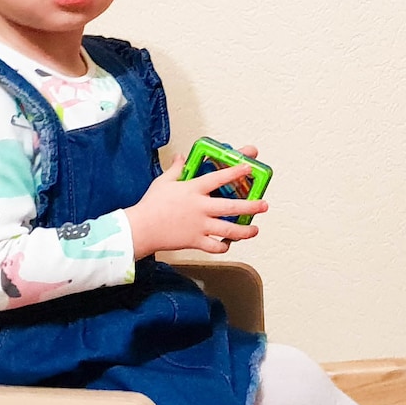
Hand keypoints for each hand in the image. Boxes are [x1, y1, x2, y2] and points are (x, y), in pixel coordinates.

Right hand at [129, 155, 268, 256]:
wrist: (141, 229)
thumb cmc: (151, 204)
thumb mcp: (163, 182)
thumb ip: (176, 169)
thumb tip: (181, 157)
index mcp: (193, 190)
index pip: (218, 178)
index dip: (235, 172)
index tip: (249, 167)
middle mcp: (200, 208)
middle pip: (231, 207)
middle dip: (251, 206)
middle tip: (264, 204)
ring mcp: (199, 226)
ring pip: (228, 230)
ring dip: (245, 231)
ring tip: (254, 229)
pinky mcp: (195, 241)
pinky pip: (214, 247)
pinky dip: (223, 247)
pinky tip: (229, 244)